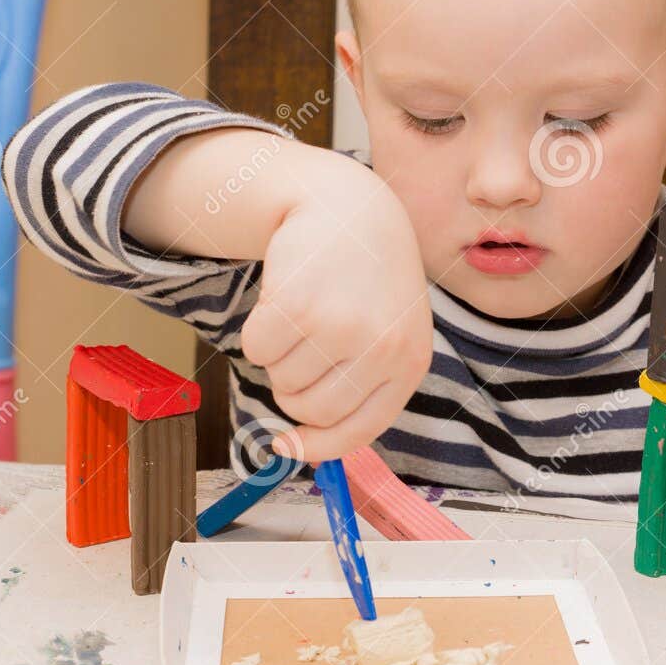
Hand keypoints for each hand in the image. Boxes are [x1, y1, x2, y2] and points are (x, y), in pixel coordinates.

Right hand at [239, 173, 431, 462]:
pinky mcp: (300, 303)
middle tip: (303, 352)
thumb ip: (358, 392)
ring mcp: (341, 326)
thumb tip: (301, 455)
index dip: (316, 446)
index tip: (288, 445)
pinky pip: (256, 349)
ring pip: (280, 380)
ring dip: (279, 357)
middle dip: (293, 391)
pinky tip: (283, 300)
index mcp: (409, 364)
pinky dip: (258, 332)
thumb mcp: (386, 336)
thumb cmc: (367, 283)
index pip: (357, 432)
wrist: (352, 210)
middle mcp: (382, 348)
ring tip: (303, 316)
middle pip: (311, 411)